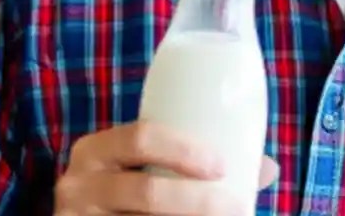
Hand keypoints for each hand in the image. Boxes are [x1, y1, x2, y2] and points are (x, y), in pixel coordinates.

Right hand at [54, 121, 277, 214]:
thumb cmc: (124, 188)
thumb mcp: (142, 168)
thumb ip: (194, 163)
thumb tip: (267, 169)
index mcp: (96, 150)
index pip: (141, 138)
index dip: (184, 150)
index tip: (223, 166)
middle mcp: (77, 184)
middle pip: (147, 191)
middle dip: (200, 202)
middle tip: (236, 208)